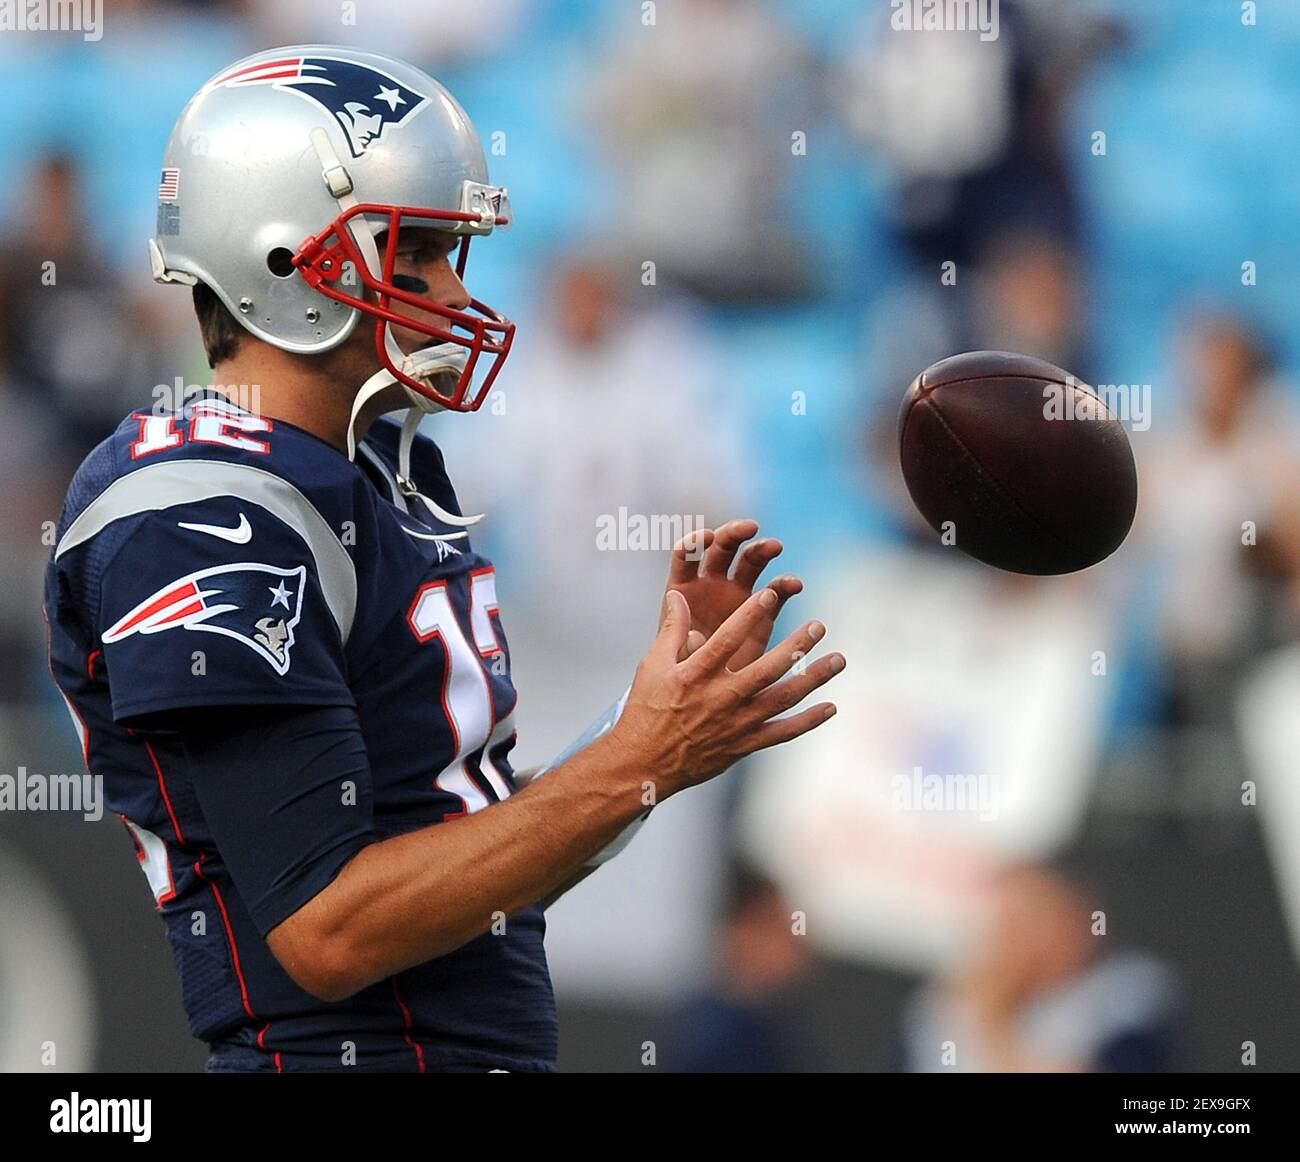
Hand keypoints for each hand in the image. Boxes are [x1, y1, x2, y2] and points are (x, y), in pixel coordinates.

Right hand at [610, 587, 843, 799]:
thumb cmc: (646, 710)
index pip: (727, 640)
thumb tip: (678, 595)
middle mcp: (720, 698)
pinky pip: (782, 733)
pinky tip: (830, 706)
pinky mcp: (743, 745)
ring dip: (813, 679)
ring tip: (839, 659)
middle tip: (819, 626)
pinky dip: (808, 721)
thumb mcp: (651, 666)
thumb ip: (670, 630)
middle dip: (797, 646)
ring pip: (782, 699)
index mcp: (696, 675)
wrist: (643, 765)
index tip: (771, 594)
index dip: (750, 615)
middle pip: (766, 669)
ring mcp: (735, 724)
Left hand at [663, 519, 802, 669]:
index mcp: (684, 589)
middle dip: (735, 534)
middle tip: (750, 528)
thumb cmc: (679, 673)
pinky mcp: (763, 610)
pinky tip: (795, 584)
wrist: (705, 694)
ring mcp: (738, 594)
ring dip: (763, 550)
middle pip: (722, 549)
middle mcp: (711, 584)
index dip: (694, 542)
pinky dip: (785, 584)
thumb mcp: (675, 661)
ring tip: (775, 547)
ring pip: (751, 561)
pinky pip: (776, 591)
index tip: (707, 536)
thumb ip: (682, 645)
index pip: (686, 555)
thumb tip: (694, 637)